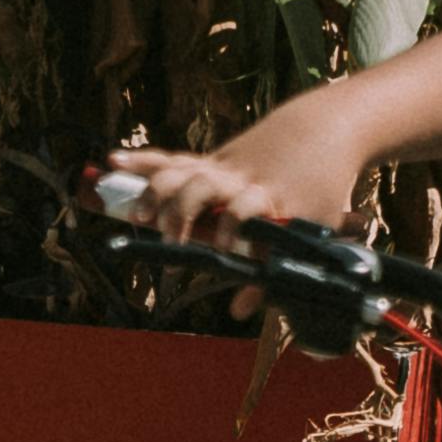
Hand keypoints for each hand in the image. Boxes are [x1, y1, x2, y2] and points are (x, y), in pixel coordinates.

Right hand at [99, 94, 371, 251]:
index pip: (244, 211)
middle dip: (181, 214)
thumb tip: (239, 312)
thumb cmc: (322, 189)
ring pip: (182, 172)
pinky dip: (143, 160)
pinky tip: (114, 160)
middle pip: (202, 188)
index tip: (220, 253)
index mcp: (269, 197)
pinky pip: (173, 159)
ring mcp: (223, 166)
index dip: (230, 231)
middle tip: (171, 246)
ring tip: (137, 217)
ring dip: (156, 193)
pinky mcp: (212, 159)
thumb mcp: (313, 230)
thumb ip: (272, 271)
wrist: (327, 129)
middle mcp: (240, 179)